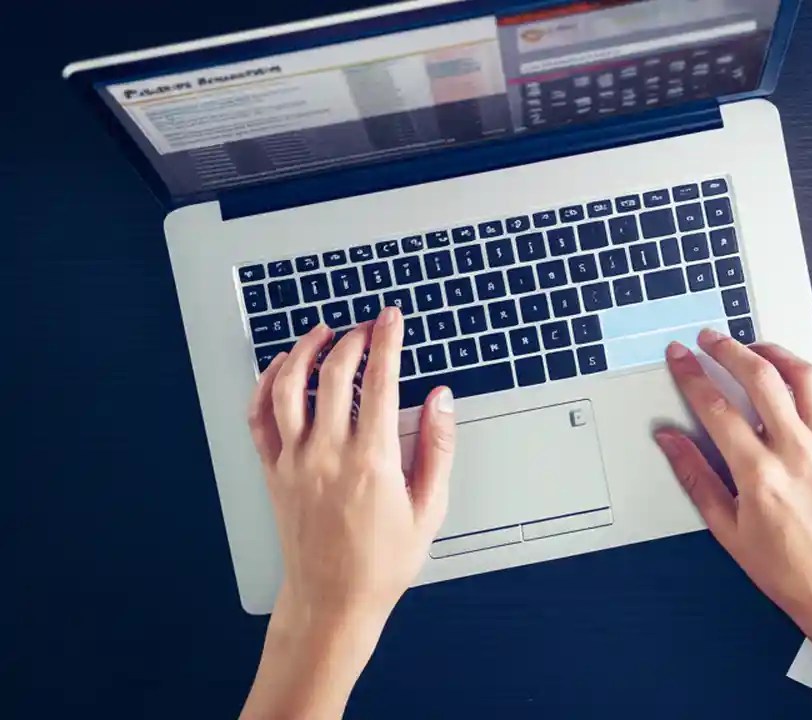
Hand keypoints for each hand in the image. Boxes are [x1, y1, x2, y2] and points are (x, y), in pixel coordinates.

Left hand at [241, 305, 453, 718]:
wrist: (333, 600)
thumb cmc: (384, 561)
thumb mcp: (429, 508)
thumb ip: (437, 448)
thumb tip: (441, 400)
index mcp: (372, 461)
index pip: (380, 381)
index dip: (387, 340)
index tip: (392, 318)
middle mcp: (328, 454)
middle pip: (334, 374)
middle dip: (353, 338)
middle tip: (367, 326)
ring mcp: (294, 461)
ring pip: (289, 387)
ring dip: (304, 351)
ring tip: (322, 333)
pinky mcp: (272, 472)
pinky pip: (259, 417)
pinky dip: (266, 385)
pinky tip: (282, 369)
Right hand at [655, 330, 811, 718]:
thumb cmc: (787, 569)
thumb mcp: (727, 529)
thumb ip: (695, 476)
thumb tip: (669, 440)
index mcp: (761, 475)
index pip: (718, 408)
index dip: (693, 376)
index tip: (680, 358)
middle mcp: (798, 453)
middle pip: (761, 377)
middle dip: (729, 350)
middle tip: (710, 339)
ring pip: (803, 376)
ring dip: (773, 353)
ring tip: (752, 348)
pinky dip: (805, 381)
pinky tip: (788, 379)